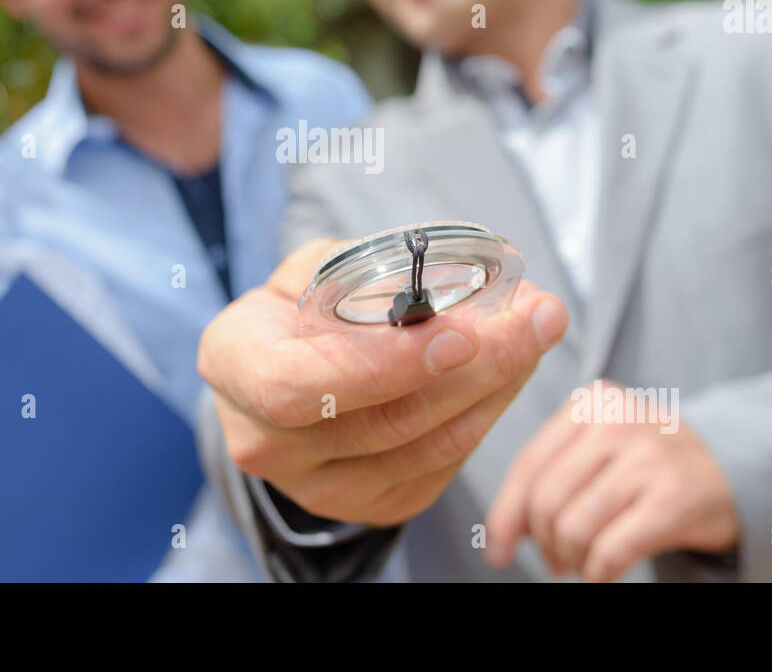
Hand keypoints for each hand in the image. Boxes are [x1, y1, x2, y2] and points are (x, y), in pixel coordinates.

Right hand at [198, 237, 568, 526]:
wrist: (281, 371)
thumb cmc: (300, 308)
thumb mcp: (316, 266)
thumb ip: (373, 270)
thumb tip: (465, 279)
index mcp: (236, 364)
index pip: (300, 386)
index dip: (382, 366)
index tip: (460, 334)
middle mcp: (263, 439)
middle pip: (385, 421)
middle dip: (477, 367)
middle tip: (535, 317)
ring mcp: (315, 486)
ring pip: (427, 447)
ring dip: (497, 387)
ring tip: (536, 331)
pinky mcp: (366, 506)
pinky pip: (441, 468)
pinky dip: (486, 414)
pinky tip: (509, 371)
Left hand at [485, 378, 738, 580]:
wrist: (733, 470)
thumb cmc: (648, 465)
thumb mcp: (599, 451)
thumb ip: (551, 476)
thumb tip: (499, 534)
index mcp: (591, 403)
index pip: (529, 464)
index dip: (506, 516)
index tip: (497, 551)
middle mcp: (617, 421)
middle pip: (547, 499)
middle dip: (543, 543)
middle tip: (556, 561)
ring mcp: (648, 456)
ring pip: (574, 527)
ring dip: (572, 560)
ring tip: (582, 564)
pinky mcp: (674, 497)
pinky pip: (612, 549)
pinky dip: (599, 572)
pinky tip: (604, 574)